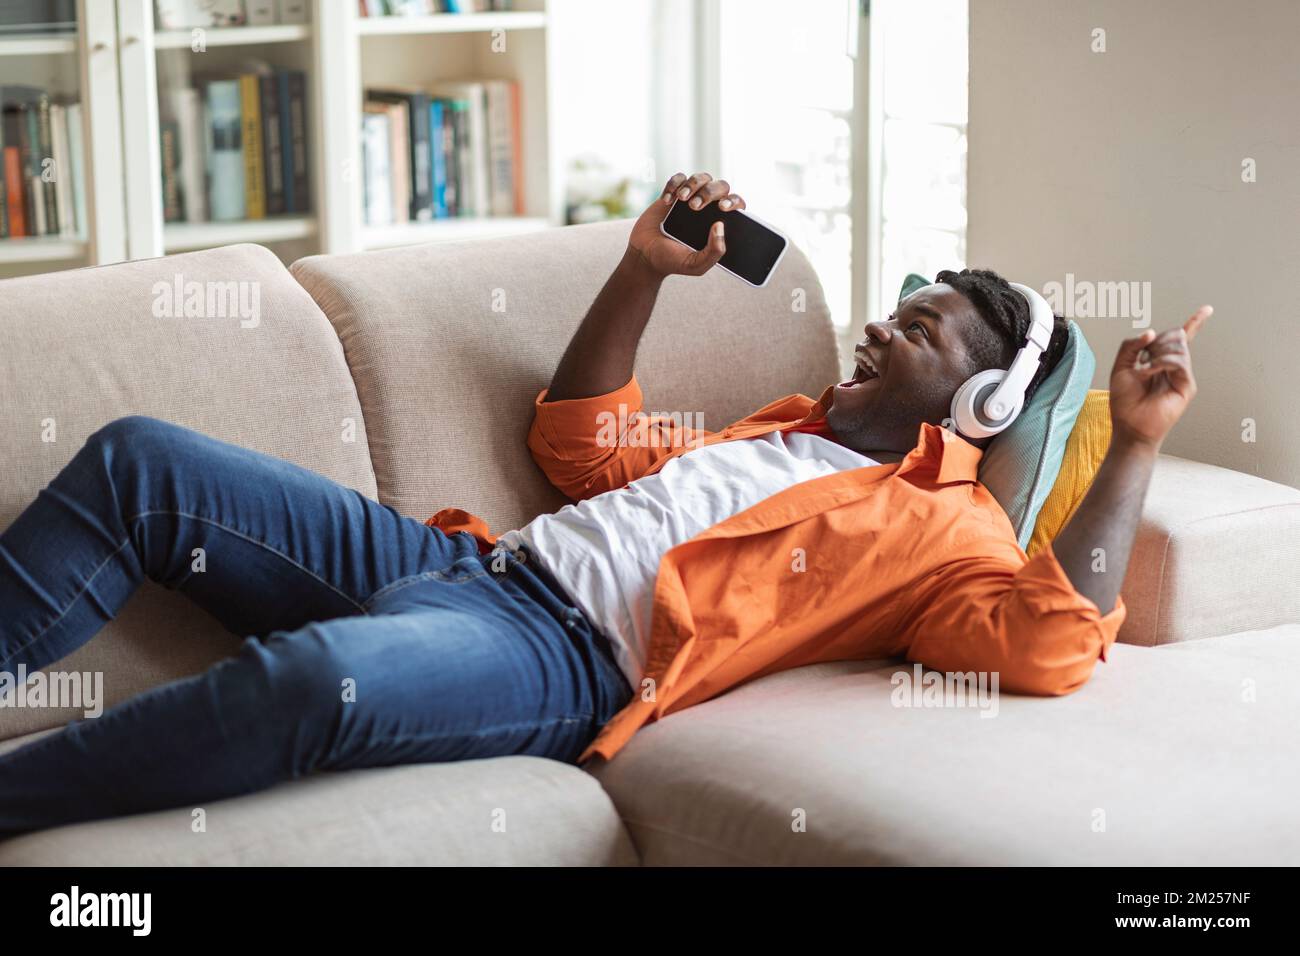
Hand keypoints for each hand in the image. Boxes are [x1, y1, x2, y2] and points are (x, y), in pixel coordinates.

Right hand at [625, 171, 744, 278]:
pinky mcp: (673, 193)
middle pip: (720, 186)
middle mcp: (709, 208)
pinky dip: (674, 184)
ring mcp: (691, 198)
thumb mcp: (696, 265)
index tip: (723, 207)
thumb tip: (720, 226)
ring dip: (693, 184)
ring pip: (702, 178)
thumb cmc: (673, 261)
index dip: (734, 202)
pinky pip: (679, 178)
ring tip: (680, 199)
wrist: (645, 255)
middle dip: (709, 192)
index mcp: (719, 224)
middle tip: (694, 206)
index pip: (736, 205)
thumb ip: (713, 252)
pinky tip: (667, 200)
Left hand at [1108, 306, 1212, 450]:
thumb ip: (1130, 346)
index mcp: (1160, 361)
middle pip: (1176, 336)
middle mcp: (1174, 367)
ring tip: (1145, 370)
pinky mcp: (1186, 385)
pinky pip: (1179, 362)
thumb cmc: (1124, 401)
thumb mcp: (1120, 367)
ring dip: (1157, 353)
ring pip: (1178, 346)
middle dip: (1157, 340)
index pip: (1180, 338)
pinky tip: (1150, 372)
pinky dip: (1162, 362)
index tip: (1207, 309)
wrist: (1129, 426)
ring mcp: (1182, 375)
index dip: (1194, 323)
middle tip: (1142, 359)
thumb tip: (1151, 332)